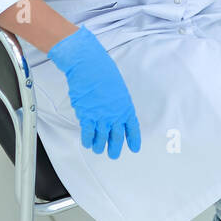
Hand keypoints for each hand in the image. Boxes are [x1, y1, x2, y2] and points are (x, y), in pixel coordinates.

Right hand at [48, 24, 140, 157]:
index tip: (134, 148)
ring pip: (101, 138)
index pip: (132, 128)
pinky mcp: (86, 115)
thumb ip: (117, 103)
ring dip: (99, 146)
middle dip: (114, 149)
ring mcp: (100, 116)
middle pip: (116, 137)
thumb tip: (112, 111)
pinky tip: (87, 143)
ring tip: (97, 149)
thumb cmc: (103, 72)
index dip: (133, 140)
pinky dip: (88, 140)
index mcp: (126, 107)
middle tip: (112, 155)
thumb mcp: (118, 88)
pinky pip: (88, 133)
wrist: (88, 66)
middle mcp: (114, 115)